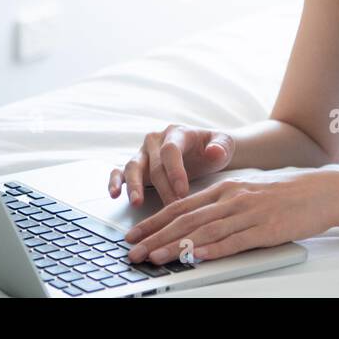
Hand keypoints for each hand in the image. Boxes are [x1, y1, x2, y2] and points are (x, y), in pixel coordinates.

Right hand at [109, 125, 235, 205]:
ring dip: (134, 186)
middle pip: (154, 164)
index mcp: (177, 132)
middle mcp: (156, 140)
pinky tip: (114, 194)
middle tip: (172, 206)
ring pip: (133, 167)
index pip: (171, 150)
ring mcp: (144, 153)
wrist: (207, 150)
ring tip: (137, 202)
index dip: (175, 171)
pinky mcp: (136, 166)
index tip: (183, 191)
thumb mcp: (224, 145)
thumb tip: (214, 151)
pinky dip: (115, 181)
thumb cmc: (214, 148)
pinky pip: (120, 172)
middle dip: (163, 188)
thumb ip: (221, 147)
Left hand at [124, 170, 338, 264]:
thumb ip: (223, 204)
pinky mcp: (266, 229)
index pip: (181, 205)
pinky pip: (234, 241)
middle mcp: (233, 198)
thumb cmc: (287, 194)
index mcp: (226, 188)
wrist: (324, 192)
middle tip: (133, 251)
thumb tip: (195, 221)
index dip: (154, 221)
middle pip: (186, 219)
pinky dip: (212, 250)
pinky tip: (196, 256)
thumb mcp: (249, 192)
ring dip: (175, 246)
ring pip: (204, 231)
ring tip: (154, 258)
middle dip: (155, 236)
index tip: (134, 234)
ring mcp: (249, 213)